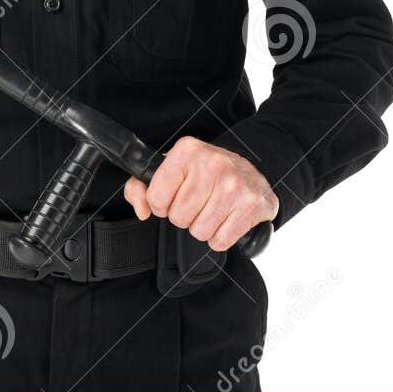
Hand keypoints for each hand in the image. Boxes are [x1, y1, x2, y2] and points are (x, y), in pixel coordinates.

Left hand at [123, 136, 277, 251]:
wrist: (251, 172)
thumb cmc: (206, 173)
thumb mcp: (170, 170)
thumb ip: (140, 187)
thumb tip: (142, 211)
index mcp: (187, 150)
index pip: (155, 197)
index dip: (161, 204)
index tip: (172, 197)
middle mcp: (213, 164)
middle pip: (178, 217)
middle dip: (184, 216)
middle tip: (197, 203)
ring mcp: (235, 185)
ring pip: (199, 231)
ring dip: (203, 227)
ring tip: (212, 209)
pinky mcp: (252, 205)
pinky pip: (220, 241)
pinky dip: (220, 237)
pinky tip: (226, 218)